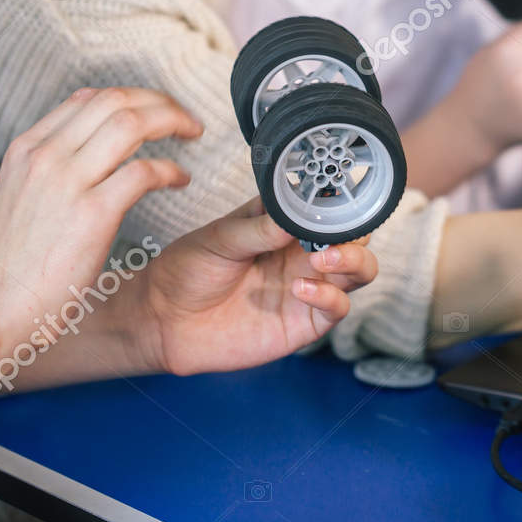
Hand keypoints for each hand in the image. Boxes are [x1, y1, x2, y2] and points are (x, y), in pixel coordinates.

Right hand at [0, 87, 201, 348]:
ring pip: (133, 122)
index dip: (131, 98)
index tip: (154, 111)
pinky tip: (180, 180)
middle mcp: (45, 155)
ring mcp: (68, 181)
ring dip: (172, 121)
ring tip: (191, 134)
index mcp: (26, 149)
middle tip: (183, 116)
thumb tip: (90, 157)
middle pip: (115, 100)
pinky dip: (171, 170)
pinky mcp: (92, 213)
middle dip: (159, 101)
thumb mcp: (20, 199)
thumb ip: (50, 171)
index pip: (87, 98)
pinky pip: (145, 171)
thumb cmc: (10, 267)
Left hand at [135, 199, 378, 375]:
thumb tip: (297, 214)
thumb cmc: (186, 271)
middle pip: (355, 237)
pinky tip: (300, 290)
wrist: (163, 320)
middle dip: (354, 232)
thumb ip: (259, 228)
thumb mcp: (219, 238)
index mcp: (283, 225)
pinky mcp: (303, 323)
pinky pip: (337, 308)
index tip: (335, 199)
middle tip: (332, 235)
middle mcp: (301, 254)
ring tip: (323, 260)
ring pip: (358, 271)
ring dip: (352, 261)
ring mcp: (307, 287)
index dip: (340, 201)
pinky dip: (330, 297)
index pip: (328, 207)